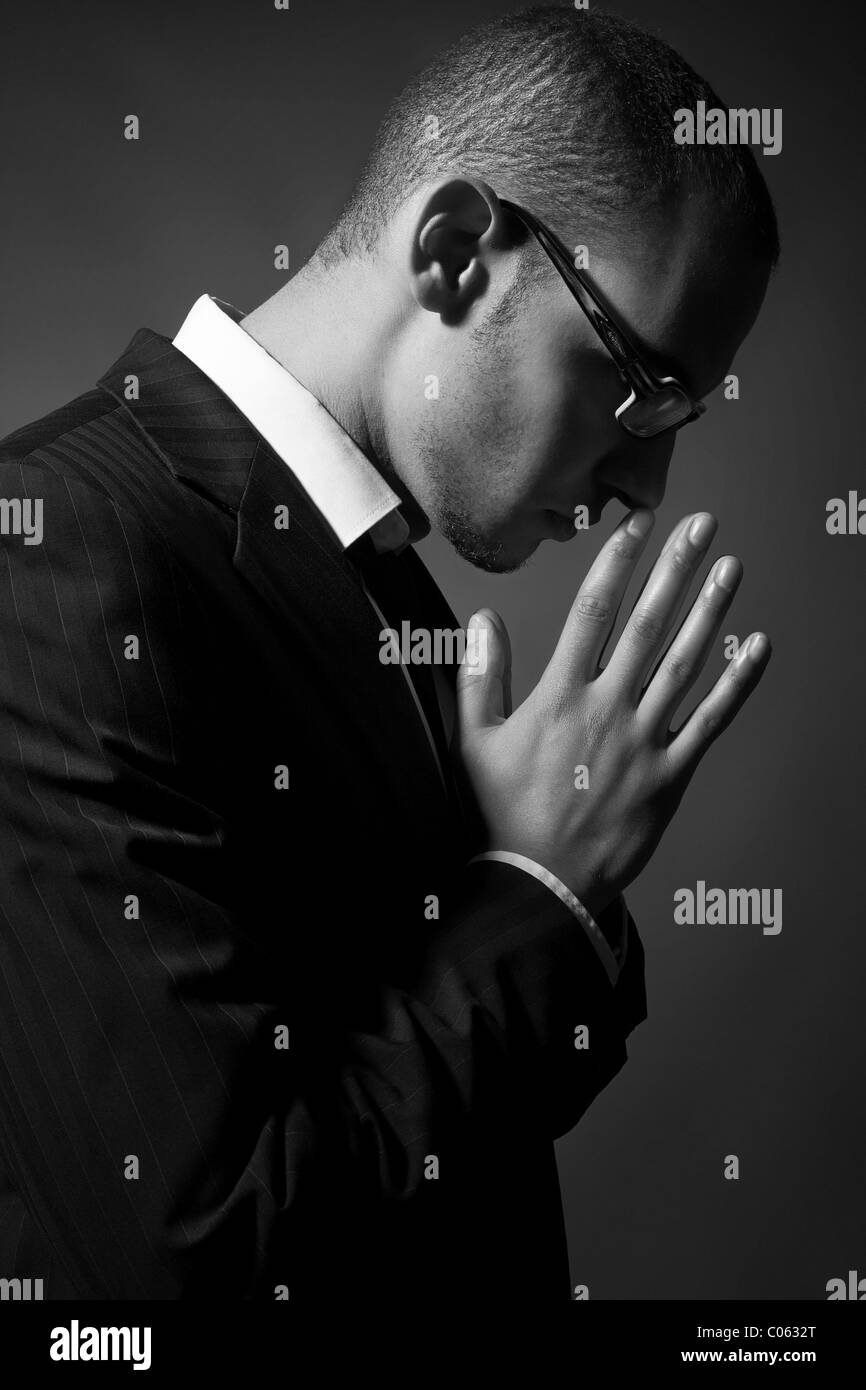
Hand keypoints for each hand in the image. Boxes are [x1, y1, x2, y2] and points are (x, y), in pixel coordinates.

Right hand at [455, 510, 770, 919]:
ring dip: (710, 612)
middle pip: (648, 624)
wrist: (539, 885)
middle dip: (676, 569)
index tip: (638, 523)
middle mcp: (606, 709)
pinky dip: (737, 685)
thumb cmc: (502, 815)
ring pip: (684, 664)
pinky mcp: (669, 776)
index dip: (618, 562)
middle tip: (703, 525)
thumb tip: (483, 618)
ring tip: (731, 568)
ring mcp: (643, 742)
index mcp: (559, 697)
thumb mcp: (474, 742)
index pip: (592, 612)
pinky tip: (757, 648)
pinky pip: (710, 722)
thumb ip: (480, 676)